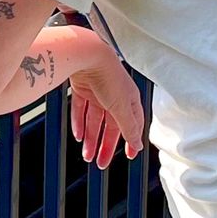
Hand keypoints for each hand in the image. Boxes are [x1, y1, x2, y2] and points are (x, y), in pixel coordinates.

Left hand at [68, 48, 144, 166]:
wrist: (86, 54)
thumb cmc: (109, 76)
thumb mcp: (122, 107)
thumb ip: (129, 127)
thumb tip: (138, 145)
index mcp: (129, 99)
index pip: (133, 124)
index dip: (131, 140)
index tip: (130, 155)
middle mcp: (114, 96)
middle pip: (111, 126)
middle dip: (106, 145)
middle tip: (101, 163)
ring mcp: (97, 92)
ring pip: (94, 121)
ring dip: (91, 139)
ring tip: (86, 155)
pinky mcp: (81, 88)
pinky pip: (80, 110)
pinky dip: (79, 123)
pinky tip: (78, 136)